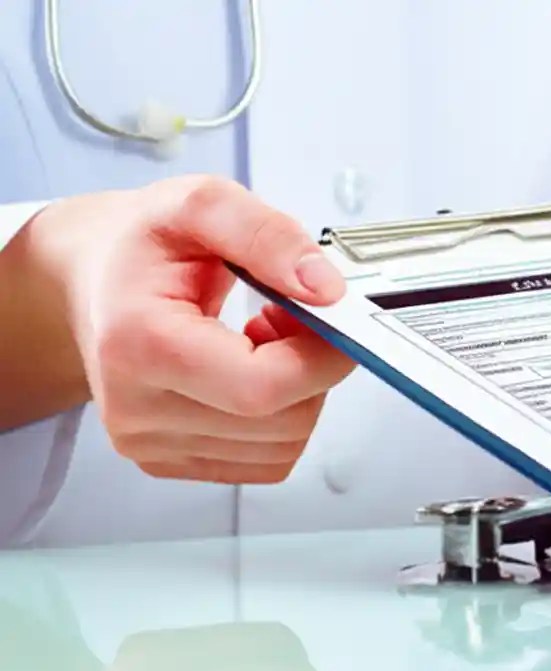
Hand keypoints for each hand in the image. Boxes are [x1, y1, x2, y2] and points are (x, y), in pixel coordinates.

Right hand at [38, 175, 354, 483]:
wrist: (90, 277)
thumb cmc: (141, 243)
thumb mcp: (203, 204)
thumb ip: (269, 236)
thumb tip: (326, 290)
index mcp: (138, 343)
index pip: (261, 386)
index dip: (322, 358)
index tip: (336, 320)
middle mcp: (135, 408)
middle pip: (280, 423)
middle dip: (314, 369)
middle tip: (296, 317)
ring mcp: (148, 443)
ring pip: (281, 448)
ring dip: (300, 394)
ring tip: (268, 340)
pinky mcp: (166, 461)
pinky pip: (262, 463)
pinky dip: (280, 420)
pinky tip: (255, 372)